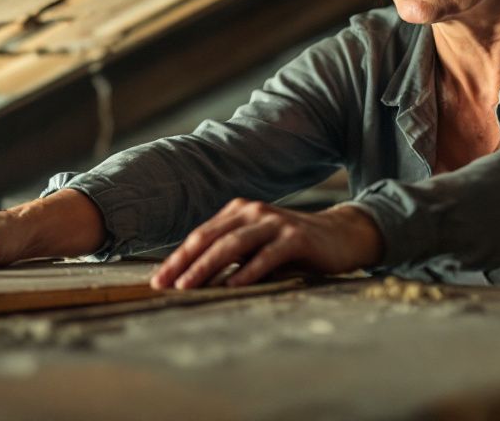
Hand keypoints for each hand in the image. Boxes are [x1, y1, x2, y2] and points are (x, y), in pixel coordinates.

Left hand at [150, 199, 384, 289]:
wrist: (340, 237)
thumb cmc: (292, 248)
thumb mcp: (256, 248)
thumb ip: (229, 256)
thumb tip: (190, 278)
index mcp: (238, 212)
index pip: (200, 236)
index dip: (177, 258)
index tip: (158, 280)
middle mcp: (253, 212)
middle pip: (210, 238)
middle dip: (184, 263)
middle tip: (164, 285)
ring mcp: (274, 222)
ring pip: (233, 245)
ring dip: (207, 267)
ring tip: (188, 287)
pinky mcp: (296, 237)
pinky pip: (266, 256)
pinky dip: (247, 272)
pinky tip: (232, 286)